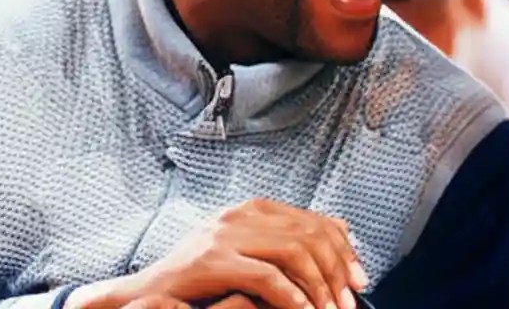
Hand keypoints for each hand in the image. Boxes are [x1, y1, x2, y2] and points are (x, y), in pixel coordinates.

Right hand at [70, 198, 368, 308]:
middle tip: (350, 300)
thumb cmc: (202, 280)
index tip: (360, 278)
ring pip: (293, 253)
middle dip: (337, 269)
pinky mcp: (211, 260)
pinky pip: (266, 277)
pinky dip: (292, 297)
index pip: (314, 221)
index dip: (343, 249)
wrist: (148, 294)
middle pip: (309, 234)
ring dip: (319, 286)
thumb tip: (344, 231)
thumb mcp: (249, 254)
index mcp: (253, 210)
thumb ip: (286, 243)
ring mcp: (224, 234)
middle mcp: (241, 214)